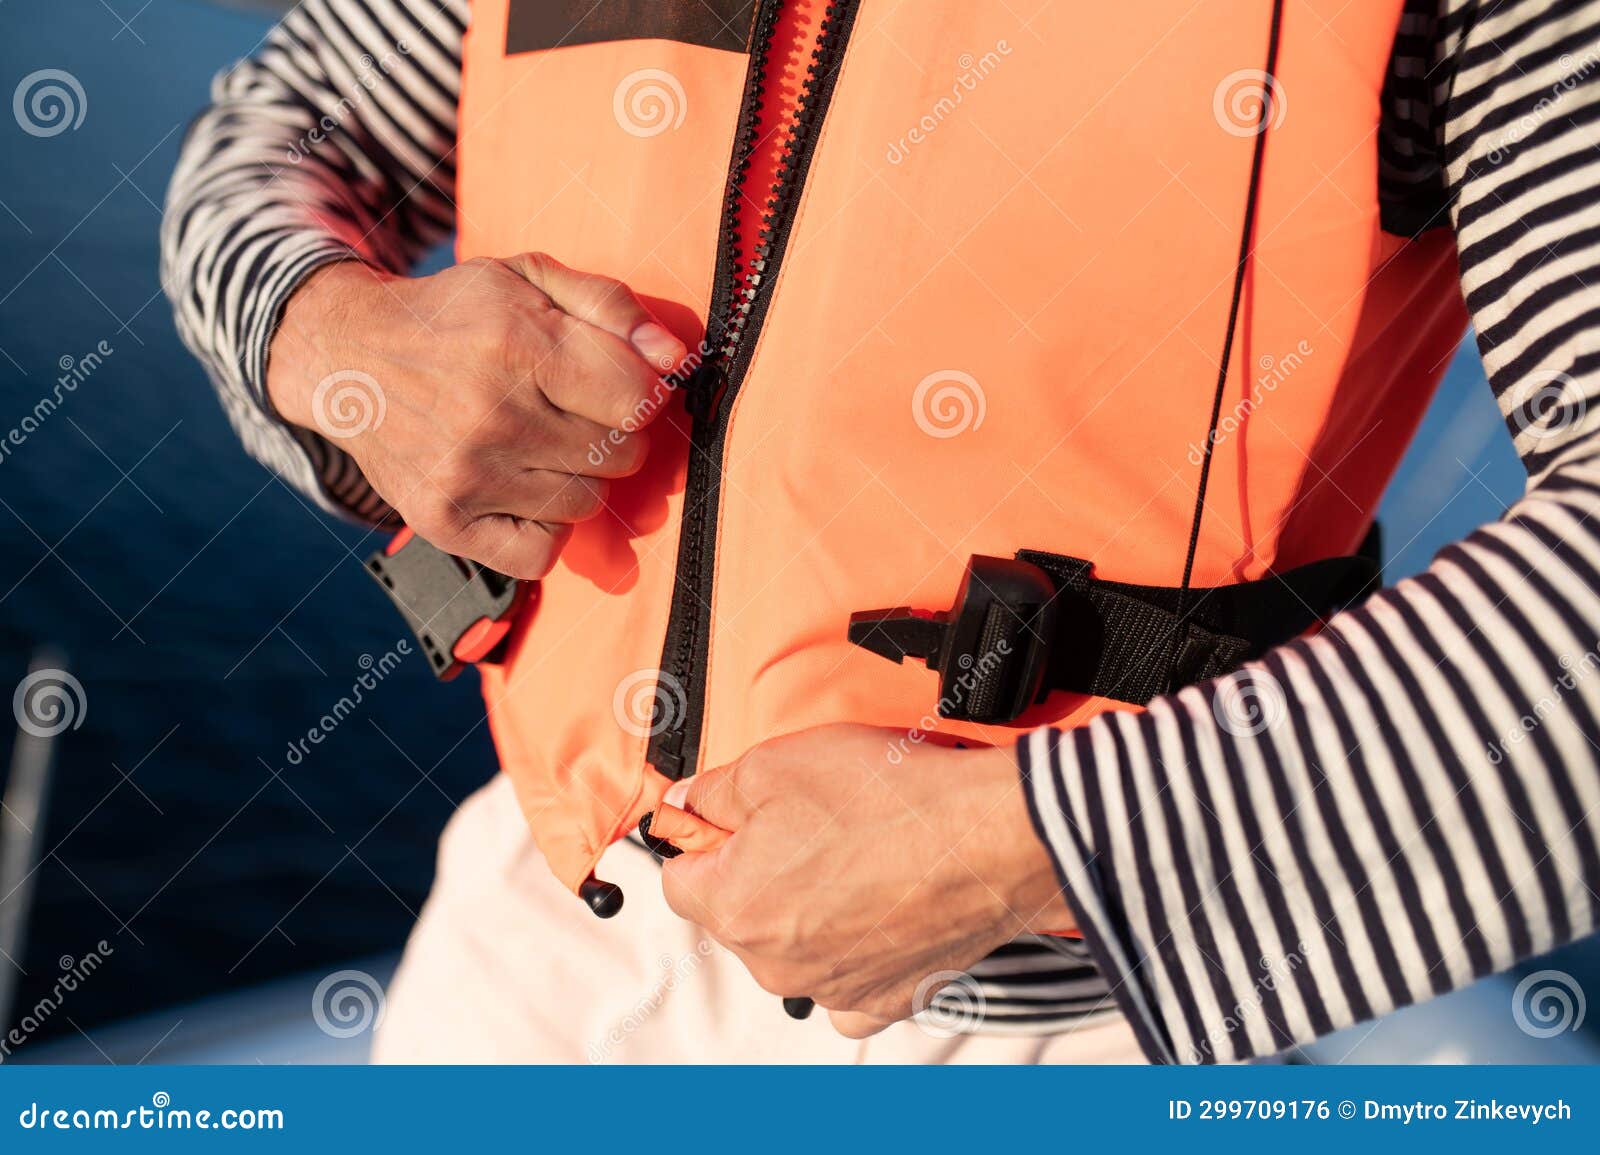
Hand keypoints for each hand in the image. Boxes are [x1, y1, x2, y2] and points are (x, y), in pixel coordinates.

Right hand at [266, 254, 688, 577]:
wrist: (348, 357)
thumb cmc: (454, 317)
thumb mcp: (529, 279)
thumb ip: (611, 306)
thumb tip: (676, 359)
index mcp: (516, 344)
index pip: (635, 400)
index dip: (638, 393)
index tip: (614, 385)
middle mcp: (489, 414)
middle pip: (618, 456)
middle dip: (609, 433)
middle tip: (569, 411)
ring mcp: (464, 476)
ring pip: (586, 503)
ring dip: (577, 477)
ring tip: (538, 443)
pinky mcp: (444, 522)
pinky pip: (542, 554)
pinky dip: (545, 529)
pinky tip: (523, 490)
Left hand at [659, 724, 1073, 1037]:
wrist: (991, 836)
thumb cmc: (891, 798)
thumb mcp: (778, 762)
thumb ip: (715, 790)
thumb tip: (689, 803)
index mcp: (736, 907)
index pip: (679, 881)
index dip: (704, 840)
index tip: (732, 819)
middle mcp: (776, 965)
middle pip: (738, 917)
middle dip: (758, 874)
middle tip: (809, 826)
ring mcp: (833, 989)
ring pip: (792, 952)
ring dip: (809, 913)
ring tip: (857, 859)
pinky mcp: (889, 998)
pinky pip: (848, 986)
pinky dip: (856, 954)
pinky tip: (878, 913)